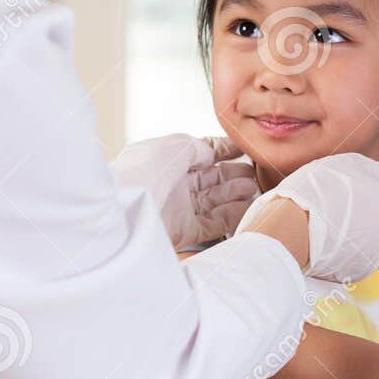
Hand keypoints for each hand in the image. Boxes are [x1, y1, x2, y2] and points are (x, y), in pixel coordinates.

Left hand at [112, 133, 257, 249]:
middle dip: (234, 174)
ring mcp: (177, 207)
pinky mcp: (182, 231)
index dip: (223, 151)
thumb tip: (213, 151)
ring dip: (235, 194)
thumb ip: (198, 147)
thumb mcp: (173, 148)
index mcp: (165, 160)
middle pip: (210, 178)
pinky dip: (230, 216)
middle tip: (256, 173)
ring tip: (254, 188)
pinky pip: (211, 223)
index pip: (200, 153)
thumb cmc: (142, 173)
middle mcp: (172, 183)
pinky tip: (246, 208)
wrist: (123, 211)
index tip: (245, 150)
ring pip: (213, 200)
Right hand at [238, 153, 378, 280]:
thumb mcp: (353, 163)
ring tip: (343, 210)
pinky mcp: (359, 271)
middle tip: (358, 192)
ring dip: (371, 223)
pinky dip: (356, 241)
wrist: (290, 231)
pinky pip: (364, 251)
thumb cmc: (322, 192)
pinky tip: (335, 229)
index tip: (375, 176)